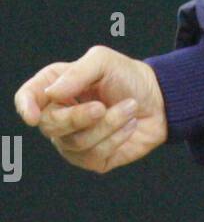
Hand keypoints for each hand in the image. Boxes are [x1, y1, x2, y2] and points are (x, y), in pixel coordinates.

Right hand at [14, 45, 168, 172]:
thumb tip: (51, 93)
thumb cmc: (128, 77)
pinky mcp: (93, 159)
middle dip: (79, 117)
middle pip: (50, 126)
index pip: (27, 98)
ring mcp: (73, 140)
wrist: (161, 100)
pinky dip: (117, 138)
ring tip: (130, 108)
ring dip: (109, 124)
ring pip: (76, 142)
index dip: (25, 107)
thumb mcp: (104, 61)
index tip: (33, 116)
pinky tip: (130, 125)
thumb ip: (77, 72)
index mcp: (55, 88)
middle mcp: (59, 116)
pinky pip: (94, 156)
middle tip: (102, 106)